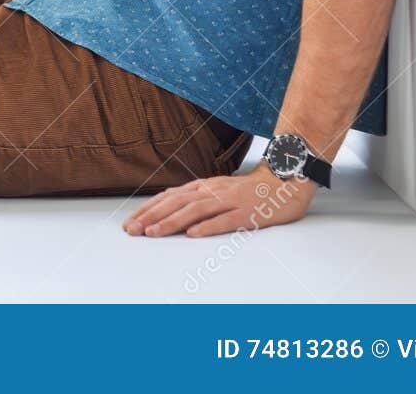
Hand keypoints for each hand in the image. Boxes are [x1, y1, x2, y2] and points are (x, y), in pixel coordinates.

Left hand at [121, 164, 316, 238]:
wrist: (285, 182)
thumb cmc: (248, 191)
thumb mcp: (217, 190)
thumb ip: (195, 198)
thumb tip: (167, 208)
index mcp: (203, 186)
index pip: (169, 196)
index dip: (148, 208)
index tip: (130, 221)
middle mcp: (212, 191)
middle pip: (177, 202)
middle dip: (151, 216)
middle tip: (132, 230)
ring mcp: (230, 201)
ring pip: (196, 210)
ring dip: (172, 221)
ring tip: (153, 232)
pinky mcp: (247, 213)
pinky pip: (225, 220)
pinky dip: (208, 227)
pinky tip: (193, 234)